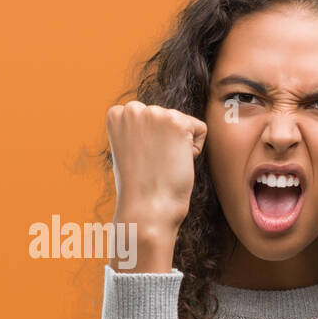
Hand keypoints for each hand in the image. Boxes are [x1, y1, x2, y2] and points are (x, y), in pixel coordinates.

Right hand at [105, 101, 206, 271]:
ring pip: (183, 123)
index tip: (140, 159)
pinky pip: (201, 130)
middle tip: (153, 164)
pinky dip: (195, 150)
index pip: (148, 115)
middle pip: (166, 116)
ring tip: (163, 165)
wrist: (146, 209)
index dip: (149, 142)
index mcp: (116, 114)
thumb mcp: (129, 149)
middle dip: (166, 140)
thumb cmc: (139, 187)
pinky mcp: (178, 122)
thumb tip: (158, 121)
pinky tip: (176, 163)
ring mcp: (155, 113)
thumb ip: (138, 130)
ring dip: (179, 145)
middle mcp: (133, 109)